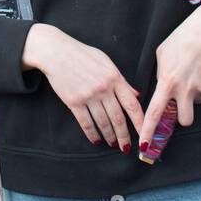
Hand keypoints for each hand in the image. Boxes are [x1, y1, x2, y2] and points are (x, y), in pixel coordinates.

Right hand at [21, 23, 142, 150]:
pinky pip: (86, 123)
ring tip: (113, 143)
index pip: (132, 105)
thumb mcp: (106, 62)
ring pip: (103, 123)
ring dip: (109, 136)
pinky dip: (92, 134)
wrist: (56, 52)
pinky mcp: (74, 102)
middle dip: (124, 136)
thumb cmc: (82, 55)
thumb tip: (136, 95)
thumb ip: (121, 80)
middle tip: (127, 147)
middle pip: (118, 118)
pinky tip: (96, 140)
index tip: (145, 134)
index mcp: (115, 78)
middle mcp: (104, 89)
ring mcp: (88, 96)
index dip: (140, 122)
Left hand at [138, 0, 200, 145]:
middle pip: (185, 120)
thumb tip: (161, 87)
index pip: (154, 113)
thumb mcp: (162, 54)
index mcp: (167, 82)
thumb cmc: (182, 38)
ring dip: (195, 97)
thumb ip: (160, 74)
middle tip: (183, 100)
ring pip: (198, 103)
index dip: (148, 132)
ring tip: (193, 75)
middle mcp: (185, 89)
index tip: (144, 147)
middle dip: (184, 115)